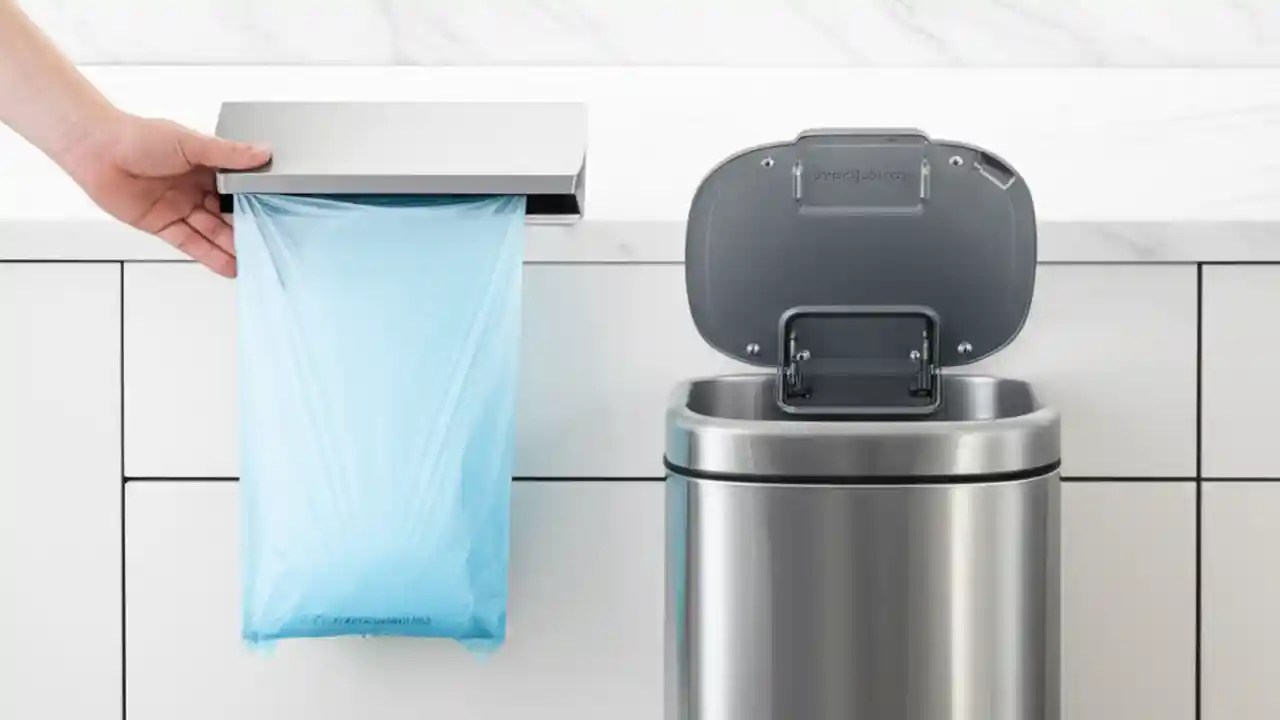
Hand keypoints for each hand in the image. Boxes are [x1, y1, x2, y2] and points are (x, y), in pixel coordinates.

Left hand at [61, 112, 270, 276]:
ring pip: (213, 232)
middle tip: (271, 246)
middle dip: (248, 230)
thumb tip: (263, 153)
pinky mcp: (164, 225)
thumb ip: (228, 153)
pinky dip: (210, 256)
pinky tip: (230, 266)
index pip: (239, 189)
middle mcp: (196, 188)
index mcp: (207, 166)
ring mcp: (180, 208)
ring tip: (255, 262)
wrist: (96, 151)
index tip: (279, 216)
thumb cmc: (138, 137)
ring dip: (232, 248)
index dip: (256, 203)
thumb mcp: (191, 143)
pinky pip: (192, 244)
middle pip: (228, 215)